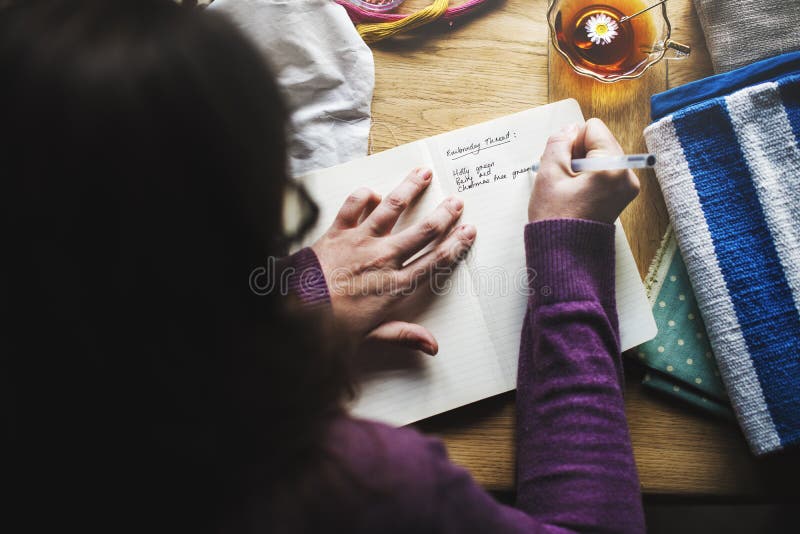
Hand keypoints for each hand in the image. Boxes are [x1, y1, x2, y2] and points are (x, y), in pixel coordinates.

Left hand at [311, 168, 475, 354]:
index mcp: (395, 286)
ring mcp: (360, 241)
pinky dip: (363, 196)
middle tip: (456, 200)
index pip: (434, 261)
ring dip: (410, 189)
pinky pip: (353, 206)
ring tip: (423, 173)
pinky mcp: (337, 231)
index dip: (455, 244)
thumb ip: (403, 335)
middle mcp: (383, 259)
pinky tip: (372, 192)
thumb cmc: (330, 327)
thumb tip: (433, 347)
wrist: (293, 312)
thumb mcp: (370, 336)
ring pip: (392, 208)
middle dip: (443, 214)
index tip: (469, 230)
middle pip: (422, 231)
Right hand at [528, 118, 639, 223]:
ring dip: (581, 165)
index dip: (572, 141)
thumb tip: (569, 130)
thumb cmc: (555, 218)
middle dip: (578, 153)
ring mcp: (626, 187)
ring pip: (600, 156)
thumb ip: (559, 143)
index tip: (563, 163)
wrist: (564, 254)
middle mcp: (626, 175)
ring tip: (568, 187)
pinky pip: (604, 171)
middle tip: (564, 177)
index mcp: (612, 167)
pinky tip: (575, 192)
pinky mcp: (621, 196)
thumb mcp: (549, 173)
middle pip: (600, 141)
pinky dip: (588, 176)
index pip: (593, 128)